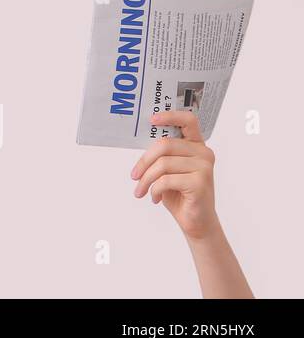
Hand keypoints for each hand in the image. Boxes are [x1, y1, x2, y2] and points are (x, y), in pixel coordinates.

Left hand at [131, 111, 218, 239]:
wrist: (195, 221)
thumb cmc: (179, 194)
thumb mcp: (168, 170)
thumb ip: (162, 154)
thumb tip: (140, 141)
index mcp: (196, 146)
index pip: (188, 120)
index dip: (170, 116)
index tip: (152, 119)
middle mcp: (203, 153)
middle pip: (164, 145)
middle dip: (143, 162)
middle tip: (134, 176)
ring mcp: (204, 167)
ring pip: (162, 164)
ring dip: (146, 180)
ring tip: (141, 191)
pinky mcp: (200, 183)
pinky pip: (166, 180)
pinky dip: (155, 190)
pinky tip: (155, 198)